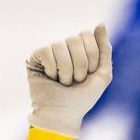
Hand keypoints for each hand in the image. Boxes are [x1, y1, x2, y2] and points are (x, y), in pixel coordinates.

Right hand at [25, 23, 111, 138]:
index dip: (91, 57)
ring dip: (66, 71)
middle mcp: (65, 46)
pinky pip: (46, 51)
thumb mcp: (102, 75)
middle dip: (80, 65)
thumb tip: (101, 23)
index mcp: (81, 48)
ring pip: (60, 45)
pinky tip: (51, 78)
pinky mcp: (35, 56)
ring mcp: (50, 50)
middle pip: (75, 39)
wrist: (62, 116)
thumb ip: (104, 49)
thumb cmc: (83, 98)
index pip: (88, 35)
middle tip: (76, 81)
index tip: (89, 75)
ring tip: (63, 82)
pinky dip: (53, 69)